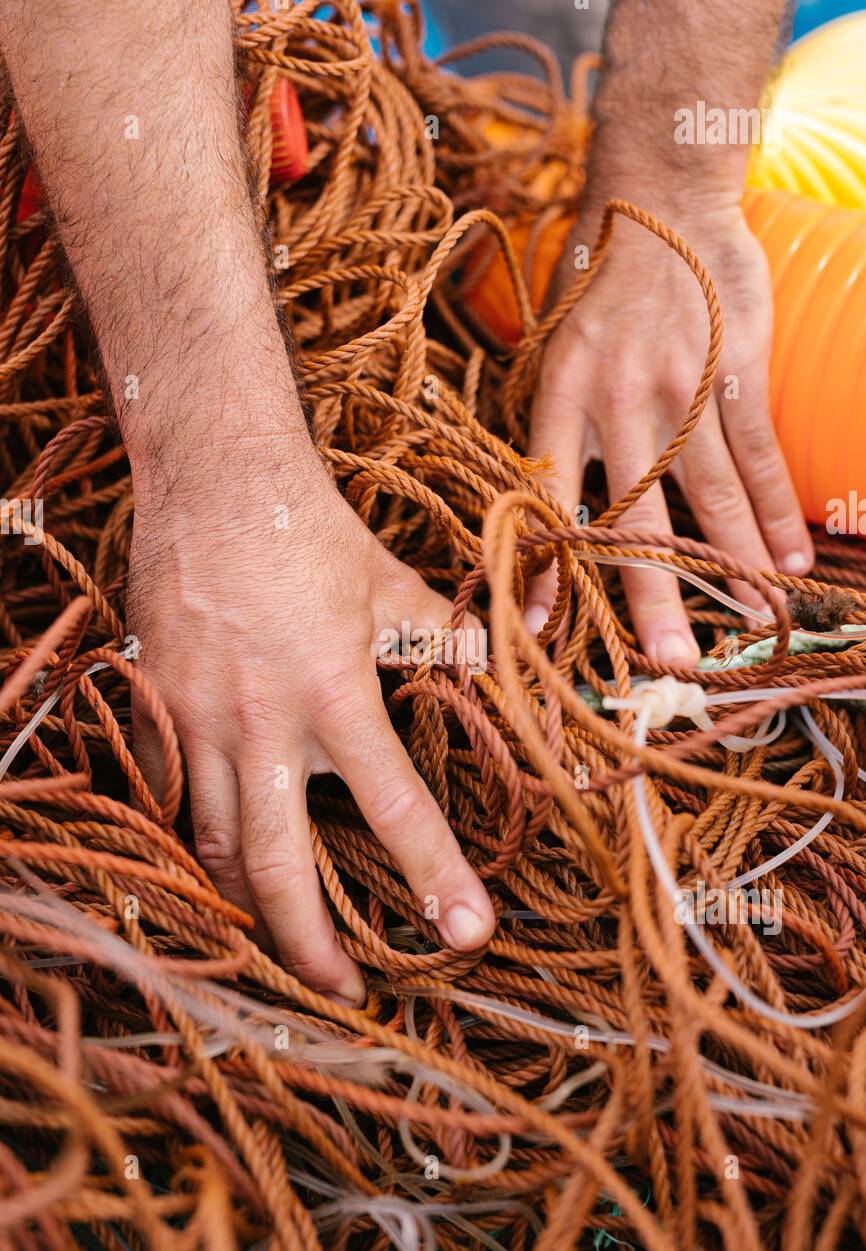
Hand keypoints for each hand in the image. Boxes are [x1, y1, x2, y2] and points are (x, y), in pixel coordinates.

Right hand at [127, 443, 494, 1004]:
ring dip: (247, 909)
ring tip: (281, 944)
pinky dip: (193, 845)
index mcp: (335, 695)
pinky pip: (166, 800)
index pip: (394, 808)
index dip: (433, 877)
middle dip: (311, 944)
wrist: (210, 481)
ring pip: (210, 847)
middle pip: (276, 867)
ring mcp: (195, 721)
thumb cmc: (310, 532)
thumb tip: (513, 655)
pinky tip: (217, 867)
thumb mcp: (395, 586)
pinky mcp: (152, 710)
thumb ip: (451, 640)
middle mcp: (260, 724)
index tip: (464, 935)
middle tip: (347, 988)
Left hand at [527, 200, 813, 663]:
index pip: (550, 499)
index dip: (548, 566)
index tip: (544, 626)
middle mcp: (618, 401)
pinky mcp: (737, 372)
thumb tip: (549, 498)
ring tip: (749, 619)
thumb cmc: (598, 280)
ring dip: (735, 563)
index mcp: (559, 399)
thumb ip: (555, 422)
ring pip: (711, 495)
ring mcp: (683, 388)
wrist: (661, 198)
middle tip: (666, 660)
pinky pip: (758, 456)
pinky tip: (793, 558)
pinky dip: (778, 511)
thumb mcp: (551, 346)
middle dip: (654, 594)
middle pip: (638, 515)